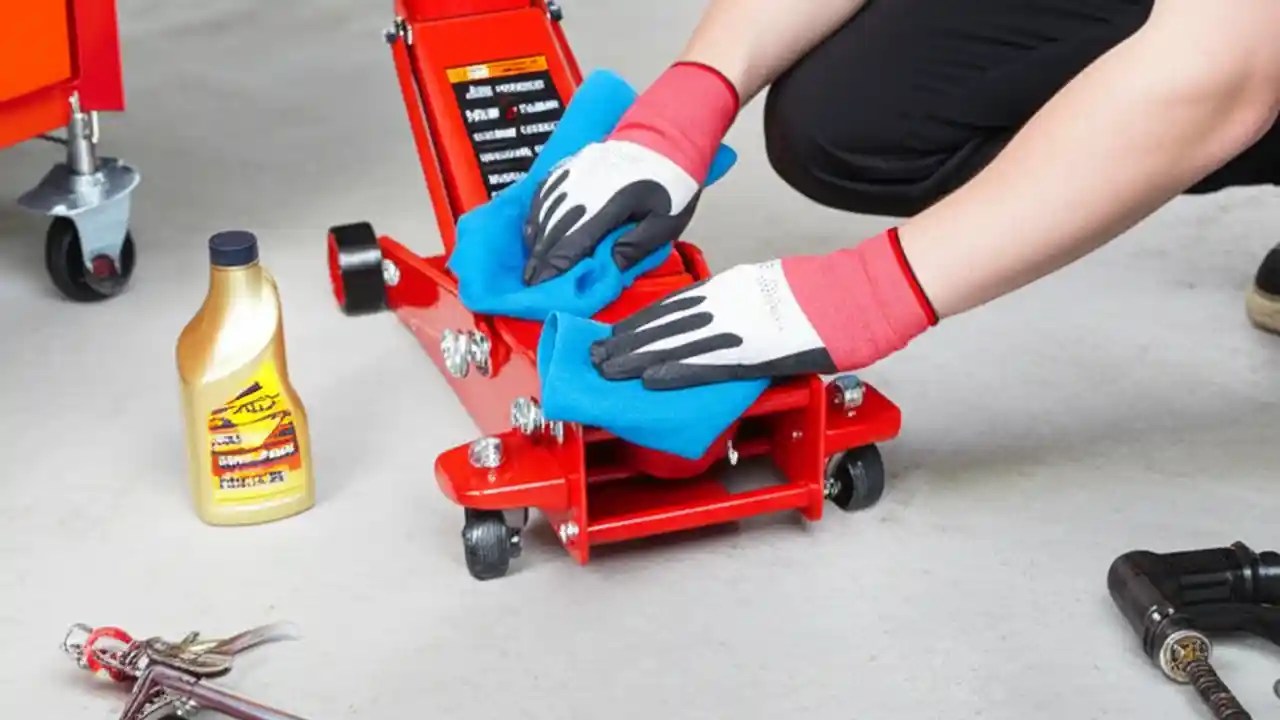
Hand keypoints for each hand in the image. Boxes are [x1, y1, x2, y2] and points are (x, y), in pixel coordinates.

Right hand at [521, 62, 739, 284]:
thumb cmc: (673, 183)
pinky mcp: (572, 165)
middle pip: (554, 228)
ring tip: (530, 263)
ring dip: (536, 239)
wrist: (670, 135)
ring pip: (545, 210)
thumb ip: (637, 246)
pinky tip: (532, 229)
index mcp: (611, 202)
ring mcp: (576, 173)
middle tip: (529, 282)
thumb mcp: (667, 222)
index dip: (554, 266)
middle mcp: (587, 186)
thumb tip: (607, 267)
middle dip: (540, 258)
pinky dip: (536, 212)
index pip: (573, 241)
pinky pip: (545, 190)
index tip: (541, 286)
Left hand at [590, 229, 938, 389]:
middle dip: (625, 342)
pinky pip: (706, 364)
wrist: (852, 296)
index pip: (671, 307)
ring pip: (675, 344)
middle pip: (664, 324)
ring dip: (637, 358)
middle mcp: (724, 305)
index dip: (638, 324)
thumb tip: (708, 320)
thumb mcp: (763, 286)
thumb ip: (732, 304)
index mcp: (727, 287)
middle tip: (593, 357)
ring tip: (607, 370)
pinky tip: (649, 379)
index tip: (612, 335)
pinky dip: (674, 371)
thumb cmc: (816, 293)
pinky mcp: (753, 353)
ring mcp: (737, 329)